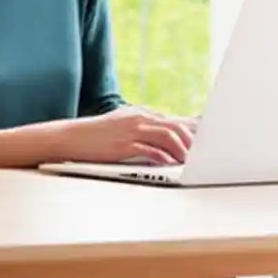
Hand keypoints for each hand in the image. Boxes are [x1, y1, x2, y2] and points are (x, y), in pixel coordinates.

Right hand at [64, 107, 194, 164]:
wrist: (72, 137)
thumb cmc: (98, 134)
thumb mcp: (124, 125)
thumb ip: (145, 128)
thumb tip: (166, 138)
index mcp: (143, 114)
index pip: (175, 121)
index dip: (192, 133)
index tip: (205, 143)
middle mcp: (141, 118)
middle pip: (176, 127)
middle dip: (191, 142)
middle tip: (200, 156)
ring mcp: (132, 130)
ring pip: (167, 136)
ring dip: (181, 150)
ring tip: (188, 161)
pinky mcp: (124, 144)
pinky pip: (150, 149)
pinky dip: (163, 156)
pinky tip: (169, 164)